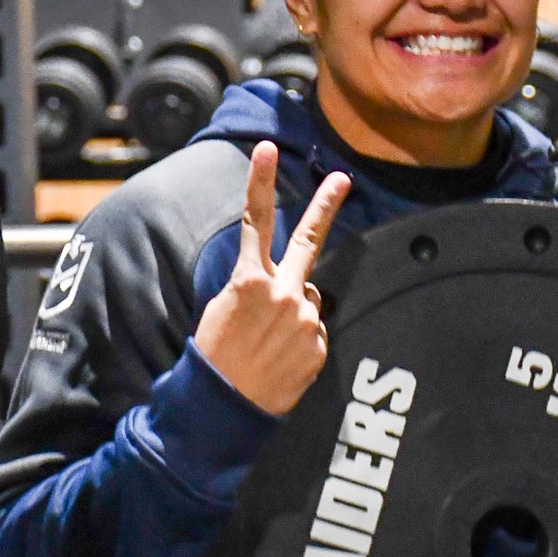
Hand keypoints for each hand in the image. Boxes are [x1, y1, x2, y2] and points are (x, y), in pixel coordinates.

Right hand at [195, 140, 349, 414]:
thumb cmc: (216, 358)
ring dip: (295, 315)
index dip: (260, 182)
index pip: (256, 221)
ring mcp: (304, 318)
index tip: (266, 148)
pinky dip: (302, 344)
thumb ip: (256, 288)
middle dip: (325, 206)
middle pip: (309, 240)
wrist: (223, 407)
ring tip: (271, 345)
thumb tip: (289, 286)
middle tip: (342, 178)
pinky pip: (315, 333)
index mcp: (249, 280)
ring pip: (309, 301)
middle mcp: (282, 292)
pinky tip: (282, 361)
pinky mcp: (318, 344)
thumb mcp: (222, 311)